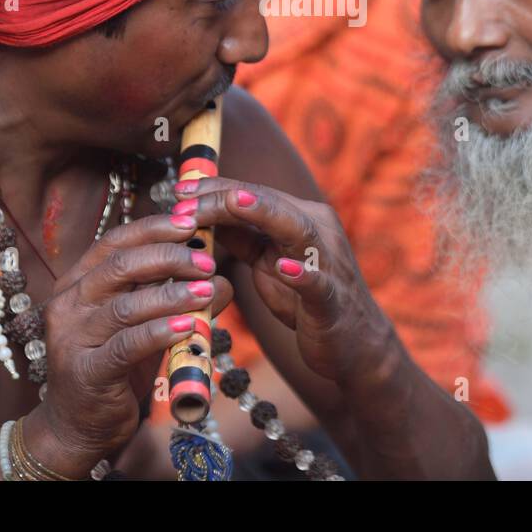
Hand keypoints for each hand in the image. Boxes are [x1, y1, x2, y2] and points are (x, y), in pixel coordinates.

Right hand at [24, 213, 232, 478]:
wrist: (78, 425)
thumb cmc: (114, 366)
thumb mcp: (141, 323)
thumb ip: (170, 296)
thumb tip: (222, 279)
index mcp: (78, 281)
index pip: (116, 241)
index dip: (155, 228)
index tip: (192, 221)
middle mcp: (68, 303)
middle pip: (120, 266)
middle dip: (169, 257)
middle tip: (207, 261)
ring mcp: (72, 338)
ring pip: (126, 305)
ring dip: (172, 295)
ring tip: (207, 291)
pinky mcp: (87, 372)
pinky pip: (128, 345)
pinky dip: (161, 332)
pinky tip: (189, 326)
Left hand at [174, 178, 398, 388]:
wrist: (353, 343)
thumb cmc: (305, 301)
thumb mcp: (268, 263)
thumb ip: (242, 237)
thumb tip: (202, 213)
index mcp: (302, 218)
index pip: (255, 194)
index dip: (216, 187)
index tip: (179, 187)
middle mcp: (320, 231)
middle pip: (271, 203)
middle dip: (227, 197)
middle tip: (186, 197)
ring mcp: (330, 263)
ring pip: (298, 230)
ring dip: (264, 214)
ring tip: (232, 202)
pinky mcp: (333, 300)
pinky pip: (318, 284)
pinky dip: (302, 275)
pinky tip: (283, 268)